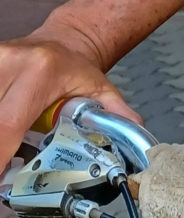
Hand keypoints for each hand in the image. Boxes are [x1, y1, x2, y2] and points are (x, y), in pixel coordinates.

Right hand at [0, 27, 140, 173]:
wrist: (62, 40)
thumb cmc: (75, 68)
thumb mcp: (101, 90)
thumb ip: (117, 117)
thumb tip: (136, 144)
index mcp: (42, 71)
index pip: (9, 124)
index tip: (1, 177)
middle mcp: (12, 61)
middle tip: (5, 171)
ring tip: (8, 150)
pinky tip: (5, 133)